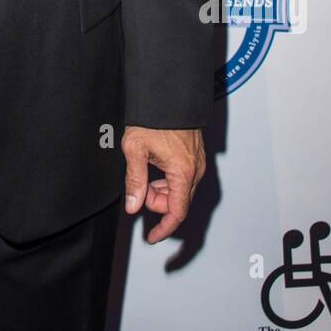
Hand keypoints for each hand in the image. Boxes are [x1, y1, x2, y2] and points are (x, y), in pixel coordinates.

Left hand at [121, 126, 205, 242]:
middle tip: (137, 190)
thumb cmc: (152, 118)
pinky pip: (182, 178)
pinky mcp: (195, 156)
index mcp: (183, 172)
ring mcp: (197, 163)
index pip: (177, 212)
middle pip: (177, 202)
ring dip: (161, 191)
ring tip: (143, 171)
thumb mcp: (135, 149)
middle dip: (156, 203)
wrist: (167, 94)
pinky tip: (153, 167)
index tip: (152, 237)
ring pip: (180, 190)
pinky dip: (167, 180)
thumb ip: (135, 181)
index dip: (164, 229)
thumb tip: (133, 206)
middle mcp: (195, 170)